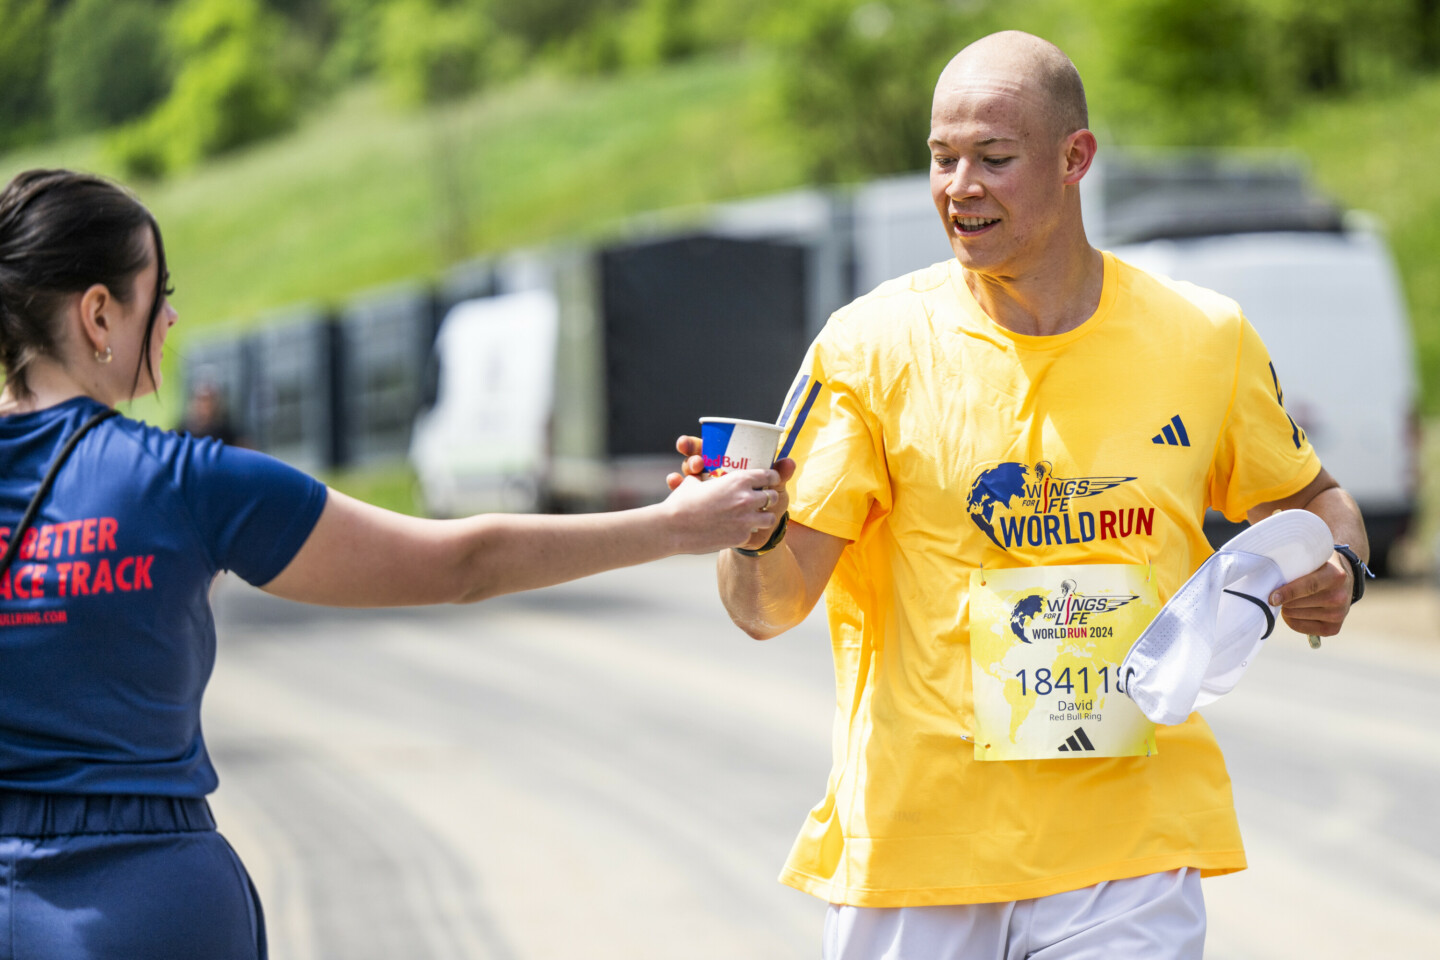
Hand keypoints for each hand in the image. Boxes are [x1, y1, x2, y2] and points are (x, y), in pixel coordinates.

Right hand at [665, 435, 796, 551]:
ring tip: (754, 517)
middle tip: (761, 501)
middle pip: (773, 497)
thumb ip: (707, 477)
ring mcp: (746, 520)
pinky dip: (746, 532)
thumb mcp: (695, 482)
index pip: (770, 475)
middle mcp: (747, 498)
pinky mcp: (741, 537)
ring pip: (769, 518)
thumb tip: (701, 472)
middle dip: (768, 499)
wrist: (672, 527)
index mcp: (739, 480)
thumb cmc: (681, 502)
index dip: (772, 478)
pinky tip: (736, 530)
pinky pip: (752, 533)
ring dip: (763, 517)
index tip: (770, 481)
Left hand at [1269, 551, 1353, 636]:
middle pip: (1296, 603)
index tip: (1272, 597)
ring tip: (1292, 598)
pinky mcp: (1333, 629)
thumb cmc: (1321, 568)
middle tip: (1281, 591)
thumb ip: (1296, 566)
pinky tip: (1295, 610)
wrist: (1345, 581)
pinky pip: (1299, 627)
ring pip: (1294, 614)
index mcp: (1336, 576)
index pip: (1309, 586)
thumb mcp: (1314, 559)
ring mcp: (1338, 615)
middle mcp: (1339, 597)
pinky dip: (1290, 619)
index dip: (1288, 592)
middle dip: (1283, 598)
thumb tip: (1269, 576)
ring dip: (1286, 607)